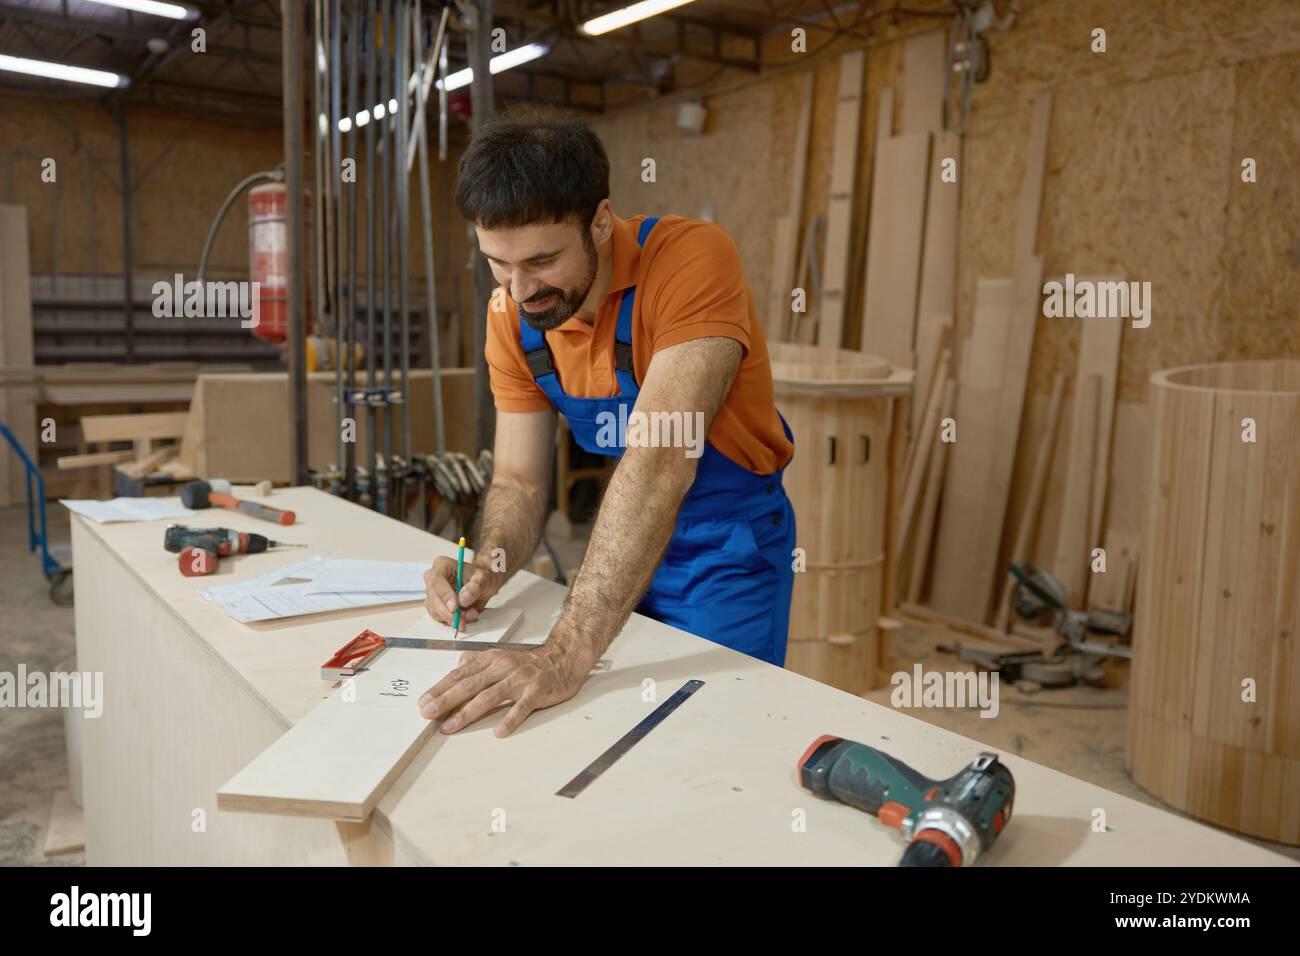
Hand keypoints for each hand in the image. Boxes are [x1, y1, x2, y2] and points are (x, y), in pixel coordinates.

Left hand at [418, 642, 589, 737]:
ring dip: (468, 713)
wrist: (563, 658)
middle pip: (470, 684)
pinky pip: (521, 707)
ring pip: (489, 697)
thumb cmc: (529, 663)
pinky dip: (510, 720)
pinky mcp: (537, 692)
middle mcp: (503, 667)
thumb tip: (456, 667)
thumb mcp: (500, 657)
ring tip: (450, 727)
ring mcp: (520, 679)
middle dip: (446, 699)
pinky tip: (498, 732)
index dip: (441, 688)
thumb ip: (478, 662)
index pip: (461, 673)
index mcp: (491, 659)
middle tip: (429, 713)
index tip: (424, 702)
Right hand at [423, 555, 504, 630]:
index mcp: (442, 565)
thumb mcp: (484, 579)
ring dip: (452, 618)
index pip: (437, 579)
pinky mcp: (435, 606)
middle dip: (449, 612)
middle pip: (434, 597)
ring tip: (471, 614)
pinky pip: (439, 617)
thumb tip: (463, 598)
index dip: (444, 594)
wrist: (482, 585)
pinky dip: (451, 620)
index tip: (455, 607)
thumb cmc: (481, 578)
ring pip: (435, 610)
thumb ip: (475, 587)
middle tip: (465, 619)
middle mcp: (433, 578)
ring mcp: (432, 593)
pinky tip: (465, 617)